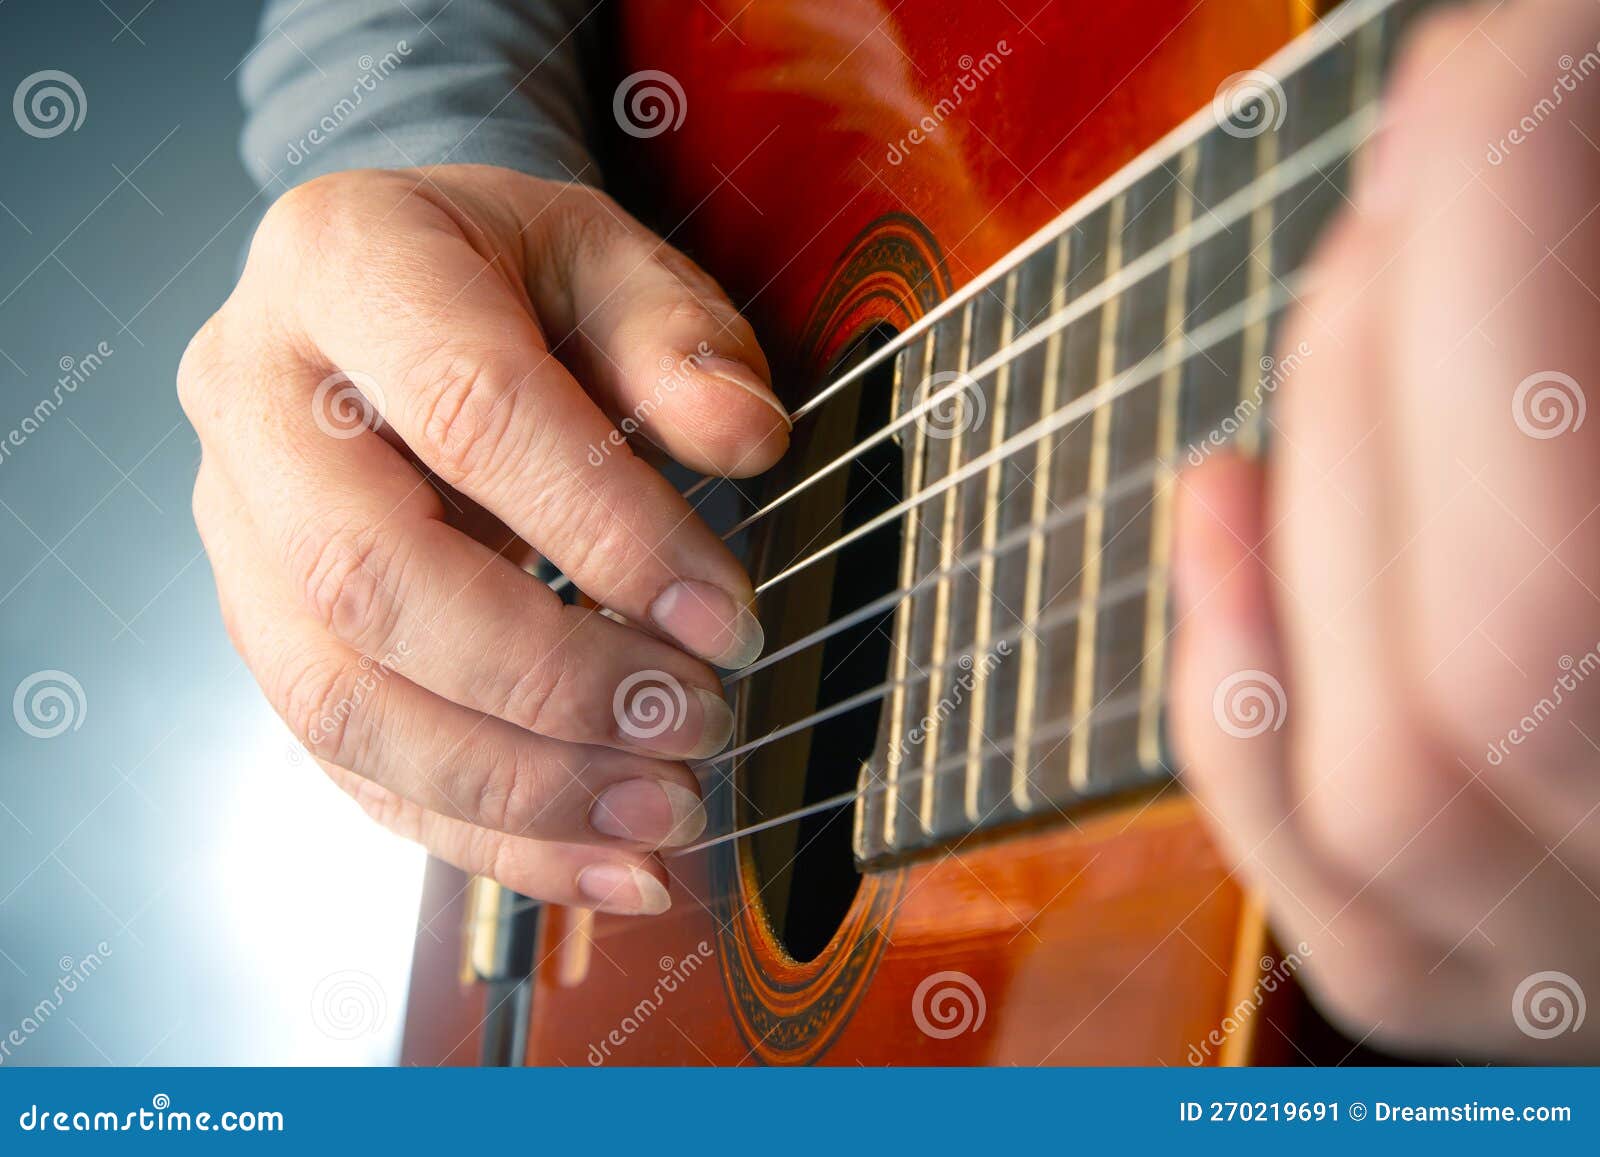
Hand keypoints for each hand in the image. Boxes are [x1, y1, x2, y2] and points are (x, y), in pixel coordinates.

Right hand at [180, 165, 788, 915]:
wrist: (401, 297)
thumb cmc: (513, 276)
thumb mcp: (608, 258)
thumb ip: (678, 341)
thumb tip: (747, 438)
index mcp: (343, 264)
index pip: (469, 409)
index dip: (608, 528)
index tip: (727, 618)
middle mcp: (256, 400)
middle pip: (370, 576)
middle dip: (550, 679)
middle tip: (695, 723)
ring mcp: (238, 530)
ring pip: (339, 701)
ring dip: (515, 786)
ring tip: (662, 813)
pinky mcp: (264, 631)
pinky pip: (350, 765)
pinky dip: (483, 833)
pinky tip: (603, 861)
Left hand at [1171, 1, 1599, 1060]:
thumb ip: (1578, 375)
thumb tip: (1523, 139)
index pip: (1562, 557)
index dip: (1510, 253)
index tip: (1490, 64)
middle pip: (1502, 633)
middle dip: (1426, 345)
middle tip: (1439, 148)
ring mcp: (1575, 981)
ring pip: (1385, 769)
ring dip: (1337, 479)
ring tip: (1359, 277)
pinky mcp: (1461, 994)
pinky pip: (1319, 881)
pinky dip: (1235, 680)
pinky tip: (1219, 490)